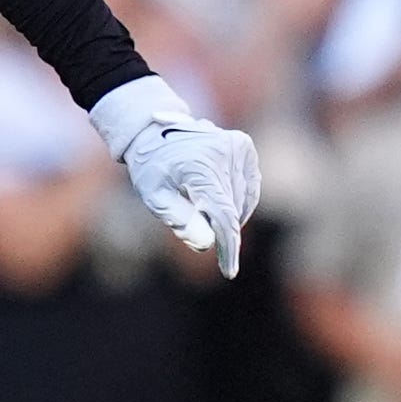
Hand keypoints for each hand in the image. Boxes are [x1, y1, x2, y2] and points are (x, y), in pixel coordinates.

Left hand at [93, 75, 263, 278]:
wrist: (152, 131)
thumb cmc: (151, 168)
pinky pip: (249, 188)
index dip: (228, 247)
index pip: (223, 215)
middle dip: (216, 227)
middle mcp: (224, 153)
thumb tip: (207, 242)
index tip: (228, 271)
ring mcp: (237, 147)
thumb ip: (177, 219)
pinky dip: (237, 201)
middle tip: (194, 223)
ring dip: (225, 212)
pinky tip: (217, 200)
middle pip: (231, 211)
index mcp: (200, 166)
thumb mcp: (153, 195)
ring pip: (241, 201)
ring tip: (198, 200)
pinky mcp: (244, 146)